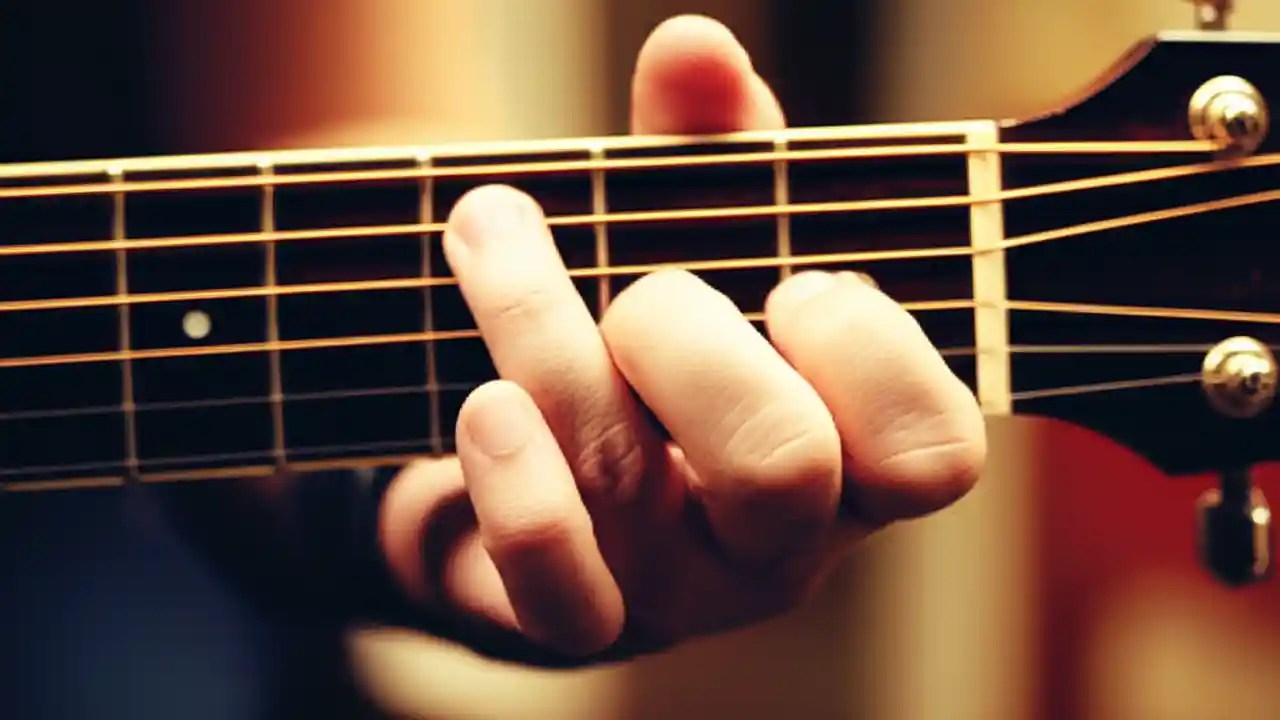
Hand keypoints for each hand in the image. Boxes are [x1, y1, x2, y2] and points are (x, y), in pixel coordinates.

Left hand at [377, 15, 985, 661]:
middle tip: (640, 288)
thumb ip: (714, 149)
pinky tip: (487, 403)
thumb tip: (693, 48)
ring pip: (630, 486)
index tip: (800, 281)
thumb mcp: (701, 237)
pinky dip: (518, 487)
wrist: (541, 463)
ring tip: (492, 233)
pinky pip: (559, 594)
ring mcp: (681, 592)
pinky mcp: (580, 619)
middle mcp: (785, 542)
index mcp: (855, 454)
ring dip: (543, 329)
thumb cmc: (654, 343)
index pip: (931, 453)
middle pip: (778, 465)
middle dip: (685, 334)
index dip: (872, 358)